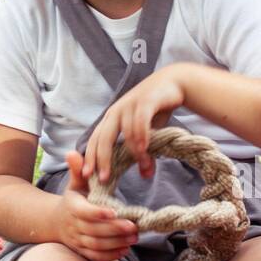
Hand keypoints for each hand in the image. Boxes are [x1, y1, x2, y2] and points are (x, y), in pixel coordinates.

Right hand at [52, 151, 139, 260]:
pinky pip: (95, 256)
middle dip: (114, 229)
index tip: (114, 211)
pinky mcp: (82, 251)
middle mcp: (73, 225)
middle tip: (134, 226)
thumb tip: (73, 153)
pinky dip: (110, 255)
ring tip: (134, 237)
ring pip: (96, 245)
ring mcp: (77, 240)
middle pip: (93, 230)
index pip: (84, 212)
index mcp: (72, 207)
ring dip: (115, 242)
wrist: (57, 221)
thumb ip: (77, 169)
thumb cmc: (74, 198)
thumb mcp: (75, 183)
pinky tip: (125, 249)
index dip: (98, 213)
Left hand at [83, 64, 186, 185]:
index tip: (87, 176)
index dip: (91, 158)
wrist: (172, 83)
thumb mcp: (147, 133)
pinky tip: (144, 149)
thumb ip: (143, 152)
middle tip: (104, 177)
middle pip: (103, 137)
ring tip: (142, 165)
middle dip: (102, 159)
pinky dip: (141, 136)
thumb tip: (145, 175)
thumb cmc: (156, 109)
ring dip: (133, 151)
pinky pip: (140, 121)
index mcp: (112, 119)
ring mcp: (130, 105)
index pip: (96, 140)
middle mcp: (116, 111)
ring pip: (125, 132)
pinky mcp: (145, 101)